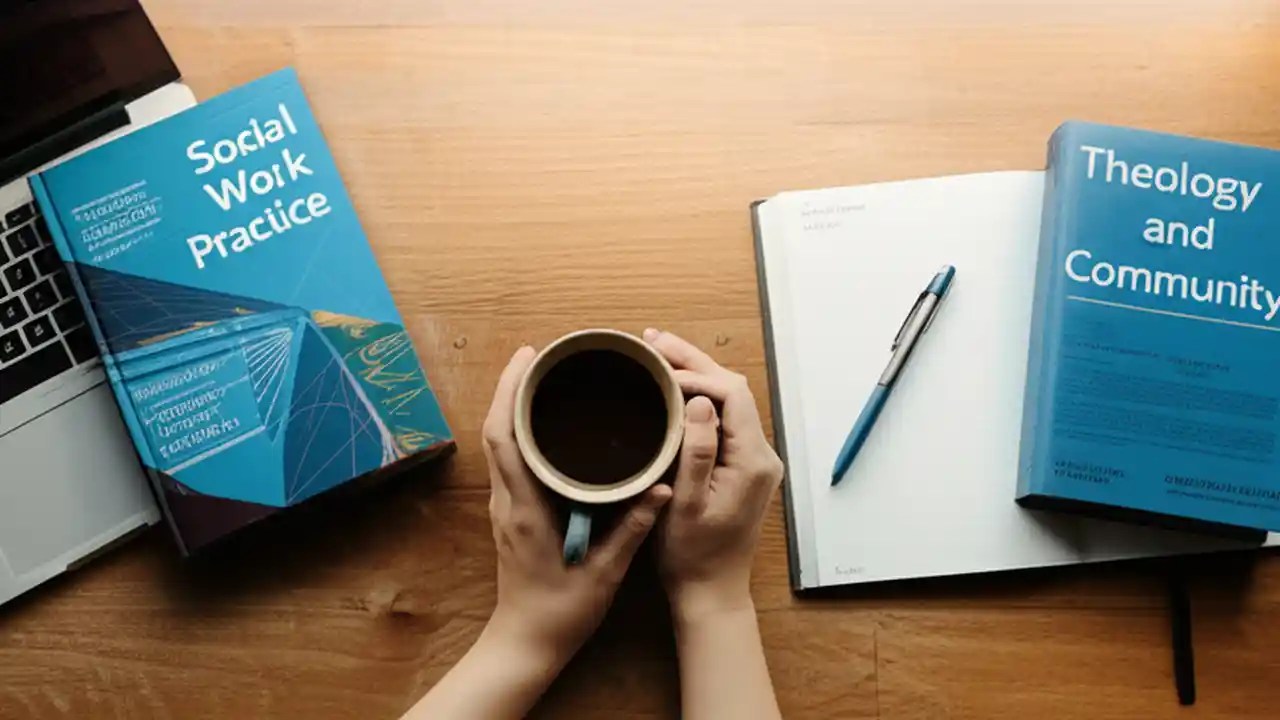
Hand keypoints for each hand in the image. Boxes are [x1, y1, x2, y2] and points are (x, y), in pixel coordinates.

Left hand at [481, 346, 672, 665]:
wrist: (525, 643)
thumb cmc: (561, 612)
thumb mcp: (605, 572)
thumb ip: (632, 528)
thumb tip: (664, 487)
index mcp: (525, 508)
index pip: (505, 437)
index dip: (510, 392)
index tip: (527, 359)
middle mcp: (506, 501)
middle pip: (495, 430)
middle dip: (510, 387)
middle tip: (539, 356)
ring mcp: (504, 507)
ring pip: (498, 444)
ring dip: (511, 407)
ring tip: (541, 378)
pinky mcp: (509, 514)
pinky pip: (507, 459)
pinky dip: (517, 431)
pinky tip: (542, 423)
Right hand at [643, 329, 784, 622]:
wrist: (710, 591)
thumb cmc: (693, 555)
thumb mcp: (687, 503)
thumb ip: (696, 450)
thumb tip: (697, 401)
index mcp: (754, 461)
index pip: (731, 394)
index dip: (695, 375)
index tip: (658, 372)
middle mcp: (762, 455)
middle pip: (731, 389)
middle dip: (693, 362)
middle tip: (652, 341)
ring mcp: (754, 460)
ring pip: (728, 400)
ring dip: (695, 376)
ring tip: (656, 355)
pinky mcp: (743, 467)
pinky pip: (724, 419)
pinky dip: (698, 398)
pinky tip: (672, 391)